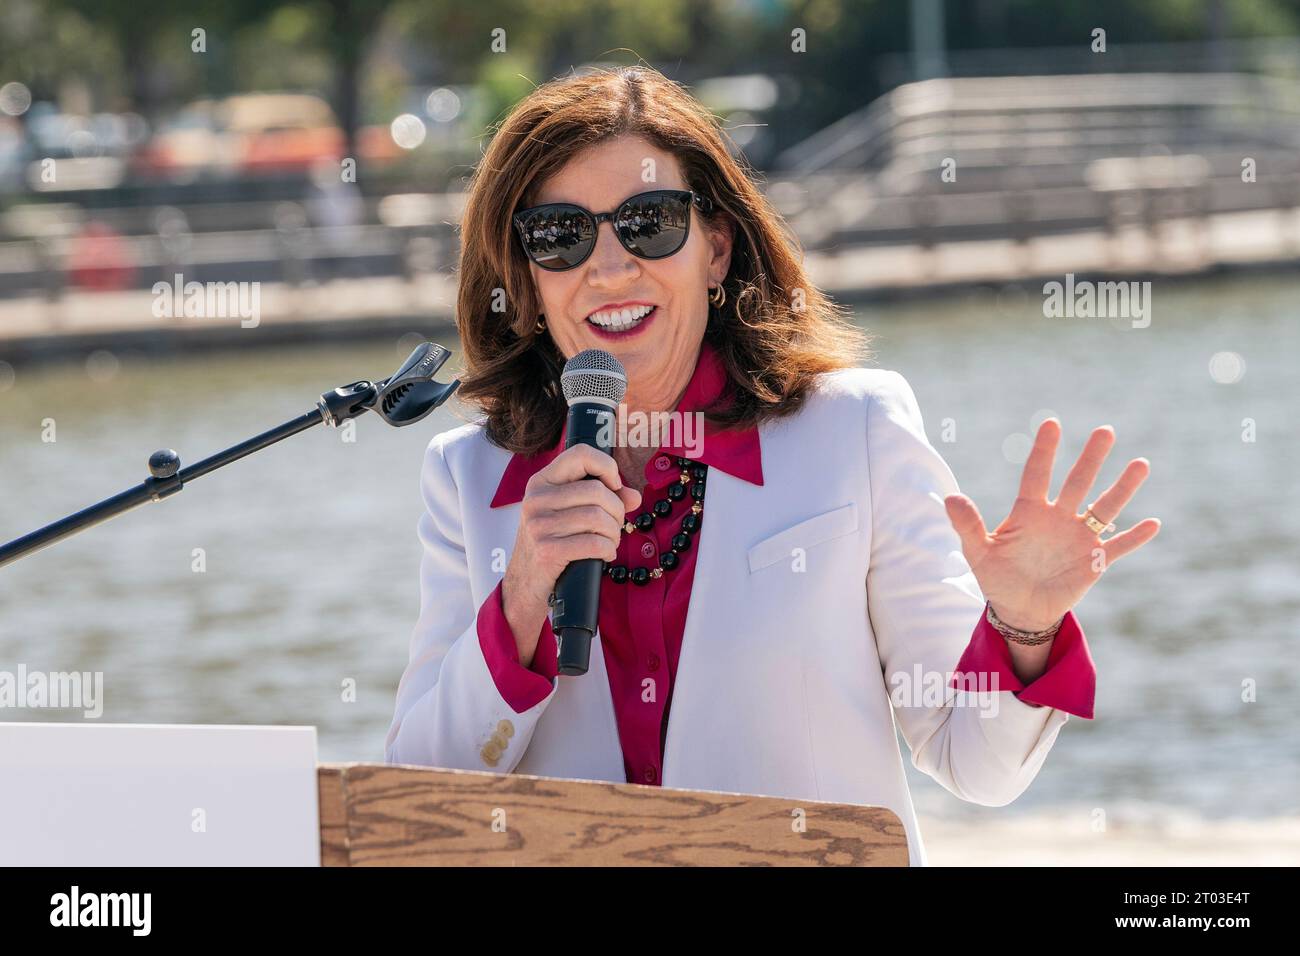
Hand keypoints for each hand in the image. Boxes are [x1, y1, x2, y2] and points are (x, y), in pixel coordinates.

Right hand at [501, 444, 640, 664]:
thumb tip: (634, 496)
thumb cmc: (552, 542)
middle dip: (617, 511)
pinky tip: (604, 554)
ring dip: (614, 533)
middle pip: (598, 491)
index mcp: (542, 481)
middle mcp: (536, 499)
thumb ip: (602, 498)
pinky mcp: (546, 550)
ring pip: (599, 518)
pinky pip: (594, 543)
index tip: (615, 486)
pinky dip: (608, 550)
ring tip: (609, 542)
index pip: (580, 454)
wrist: (524, 583)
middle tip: (614, 525)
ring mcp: (539, 524)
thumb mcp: (569, 514)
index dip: (607, 466)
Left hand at [943, 419, 1159, 632]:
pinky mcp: (1095, 561)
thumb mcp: (978, 553)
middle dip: (1091, 458)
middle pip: (1078, 482)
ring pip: (1105, 507)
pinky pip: (1118, 546)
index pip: (1037, 474)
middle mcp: (1059, 517)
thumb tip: (948, 498)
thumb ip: (967, 526)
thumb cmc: (997, 577)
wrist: (1020, 609)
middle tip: (1105, 431)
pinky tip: (1154, 523)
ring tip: (1140, 464)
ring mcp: (1079, 537)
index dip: (1044, 450)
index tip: (1052, 423)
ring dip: (1122, 488)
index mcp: (1029, 512)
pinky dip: (1135, 537)